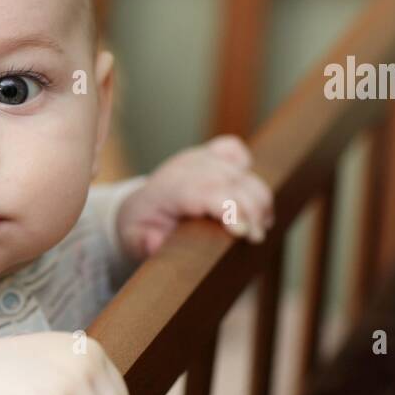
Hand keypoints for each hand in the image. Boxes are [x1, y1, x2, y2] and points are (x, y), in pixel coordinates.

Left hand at [117, 134, 274, 261]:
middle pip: (231, 181)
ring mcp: (202, 157)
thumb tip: (156, 242)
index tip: (243, 232)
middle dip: (251, 210)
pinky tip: (250, 199)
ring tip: (260, 228)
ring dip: (259, 199)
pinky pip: (236, 151)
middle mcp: (188, 166)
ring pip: (242, 172)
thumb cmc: (142, 226)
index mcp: (169, 187)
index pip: (205, 190)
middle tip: (255, 239)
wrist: (139, 205)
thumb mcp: (134, 239)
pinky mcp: (212, 153)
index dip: (229, 208)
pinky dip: (248, 171)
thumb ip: (144, 243)